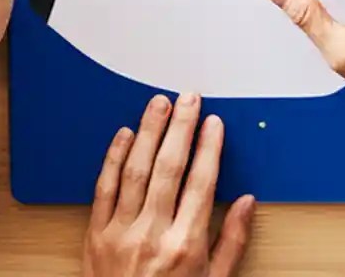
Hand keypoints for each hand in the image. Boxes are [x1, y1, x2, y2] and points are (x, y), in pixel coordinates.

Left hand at [85, 94, 254, 276]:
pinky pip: (103, 188)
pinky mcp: (95, 235)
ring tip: (158, 105)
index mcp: (186, 245)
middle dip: (181, 128)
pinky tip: (123, 136)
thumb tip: (249, 203)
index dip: (209, 148)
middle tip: (189, 99)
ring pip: (135, 170)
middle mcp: (152, 235)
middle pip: (169, 167)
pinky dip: (113, 158)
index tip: (214, 124)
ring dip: (147, 132)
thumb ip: (232, 241)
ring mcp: (120, 233)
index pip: (201, 183)